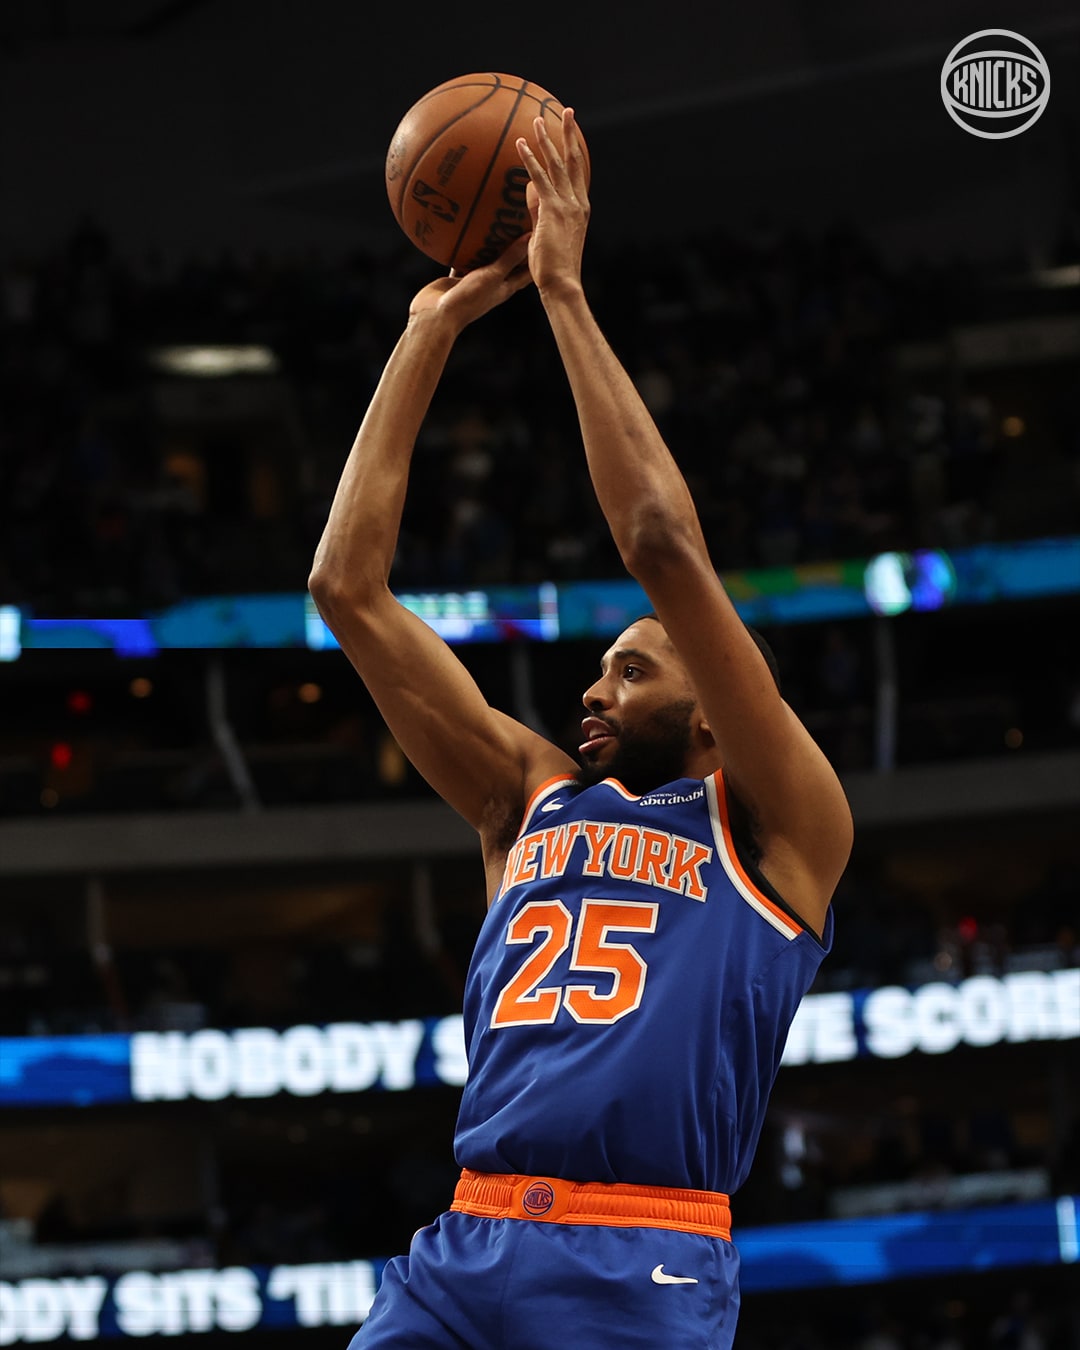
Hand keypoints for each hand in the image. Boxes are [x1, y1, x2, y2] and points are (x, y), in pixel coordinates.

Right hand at [408, 234, 531, 331]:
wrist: (436, 316)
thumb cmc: (468, 300)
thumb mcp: (492, 276)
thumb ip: (509, 258)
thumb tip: (529, 237)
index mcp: (506, 287)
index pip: (527, 270)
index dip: (536, 255)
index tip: (542, 235)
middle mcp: (493, 284)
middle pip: (507, 262)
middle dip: (514, 244)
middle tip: (518, 222)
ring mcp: (475, 281)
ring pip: (485, 259)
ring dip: (489, 244)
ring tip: (494, 221)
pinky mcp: (458, 277)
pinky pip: (464, 258)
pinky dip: (466, 246)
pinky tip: (466, 231)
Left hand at [516, 108, 589, 297]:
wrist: (561, 284)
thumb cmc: (553, 270)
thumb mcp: (546, 237)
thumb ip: (540, 214)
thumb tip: (529, 197)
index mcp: (580, 209)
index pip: (579, 174)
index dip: (575, 153)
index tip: (572, 135)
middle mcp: (578, 203)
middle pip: (574, 161)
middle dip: (570, 134)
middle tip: (567, 112)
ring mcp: (567, 206)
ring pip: (557, 164)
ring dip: (547, 139)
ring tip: (538, 119)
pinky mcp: (553, 211)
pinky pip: (539, 179)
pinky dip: (530, 159)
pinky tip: (520, 143)